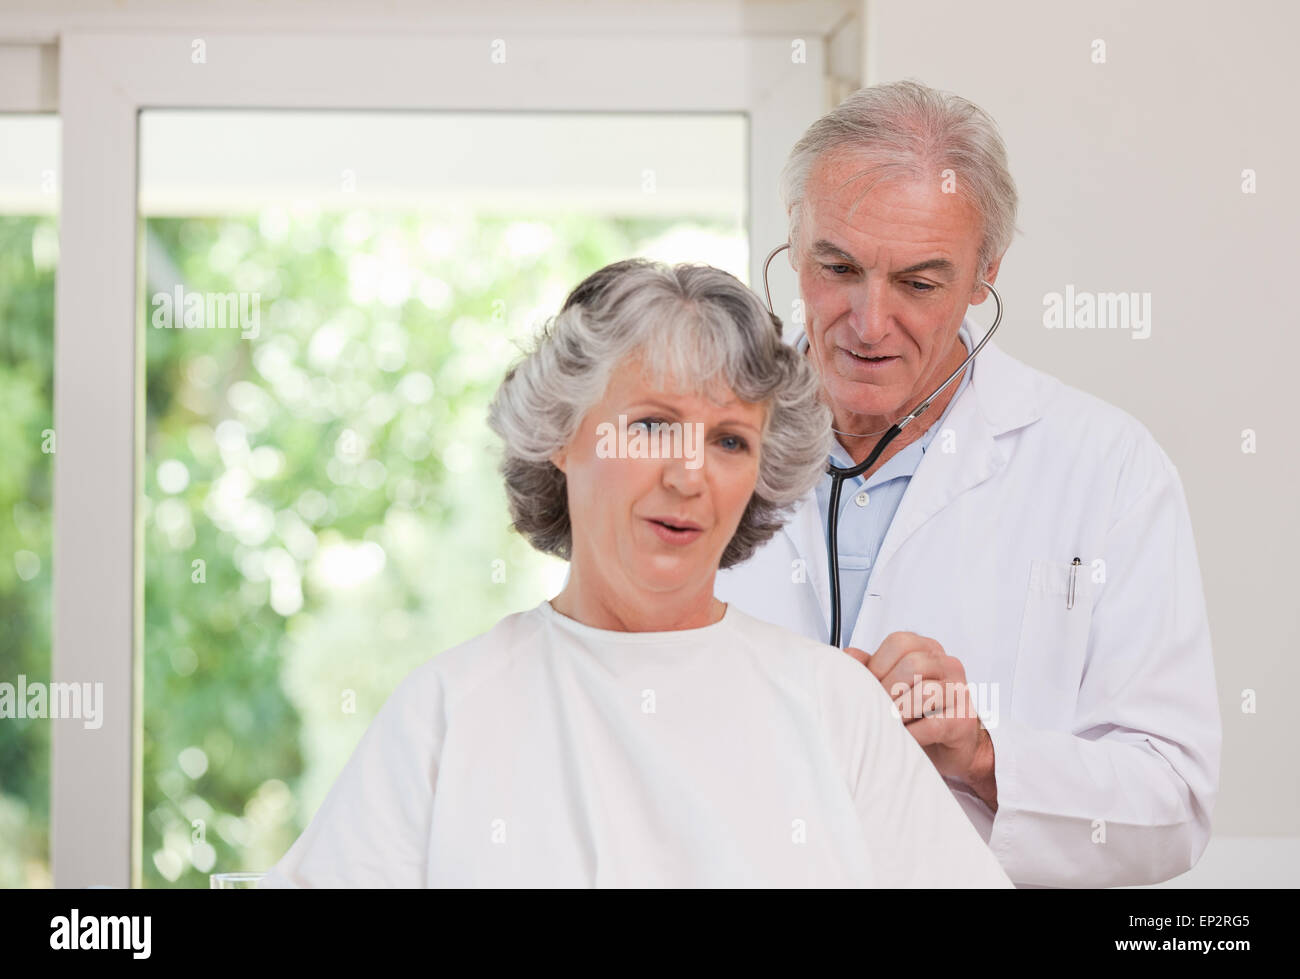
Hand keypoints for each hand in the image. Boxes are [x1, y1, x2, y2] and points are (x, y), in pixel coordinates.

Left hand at [845, 632, 997, 809]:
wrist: (953, 747)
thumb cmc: (918, 712)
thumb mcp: (892, 686)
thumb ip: (870, 668)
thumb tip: (847, 656)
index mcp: (928, 650)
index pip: (900, 642)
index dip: (878, 665)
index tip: (869, 686)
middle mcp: (948, 665)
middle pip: (913, 664)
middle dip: (887, 690)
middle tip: (877, 708)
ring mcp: (960, 692)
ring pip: (925, 692)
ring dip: (899, 712)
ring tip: (890, 723)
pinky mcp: (963, 720)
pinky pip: (933, 724)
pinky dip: (912, 734)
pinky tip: (903, 739)